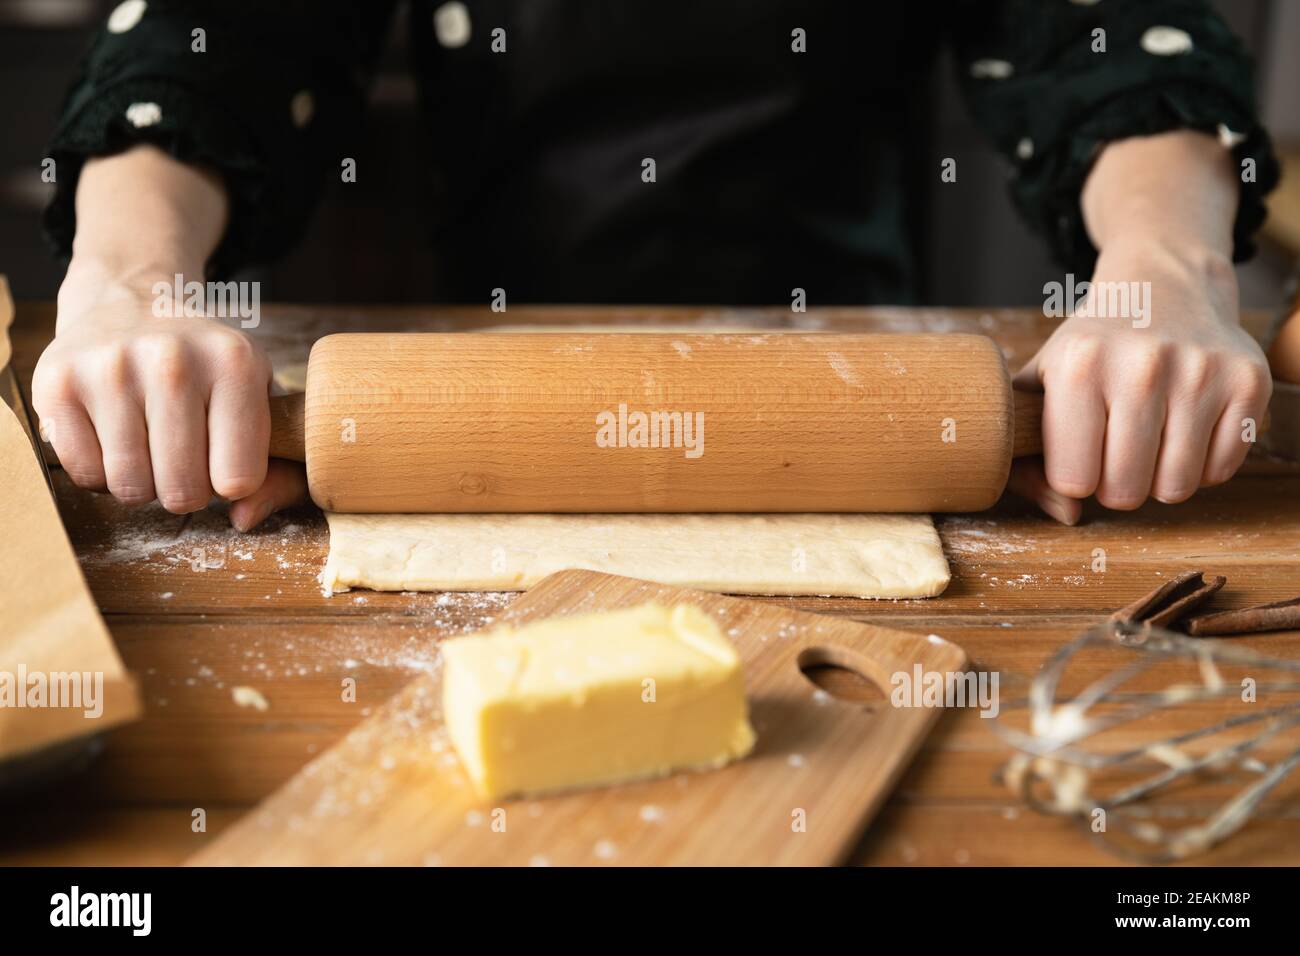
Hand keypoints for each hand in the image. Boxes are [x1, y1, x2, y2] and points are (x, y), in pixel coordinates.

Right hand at [33, 266, 272, 517]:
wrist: (130, 301)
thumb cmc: (205, 368)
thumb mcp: (258, 400)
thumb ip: (277, 470)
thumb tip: (244, 519)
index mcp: (235, 363)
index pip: (238, 478)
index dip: (230, 484)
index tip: (223, 460)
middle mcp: (172, 360)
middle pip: (183, 490)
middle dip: (185, 490)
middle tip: (183, 457)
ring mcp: (109, 368)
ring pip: (130, 487)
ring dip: (142, 484)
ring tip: (149, 446)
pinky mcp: (57, 382)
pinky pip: (83, 474)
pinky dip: (100, 472)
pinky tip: (113, 437)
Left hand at [1009, 240, 1271, 522]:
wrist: (1160, 286)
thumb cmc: (1090, 349)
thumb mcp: (1040, 386)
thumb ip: (1025, 456)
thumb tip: (1067, 515)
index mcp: (1079, 366)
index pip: (1073, 480)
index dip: (1074, 478)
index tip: (1078, 454)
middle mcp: (1142, 365)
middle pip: (1125, 491)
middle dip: (1116, 486)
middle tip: (1114, 453)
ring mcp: (1202, 371)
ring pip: (1176, 488)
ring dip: (1159, 480)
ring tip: (1148, 441)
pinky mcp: (1249, 381)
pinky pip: (1222, 471)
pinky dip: (1203, 466)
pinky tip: (1186, 430)